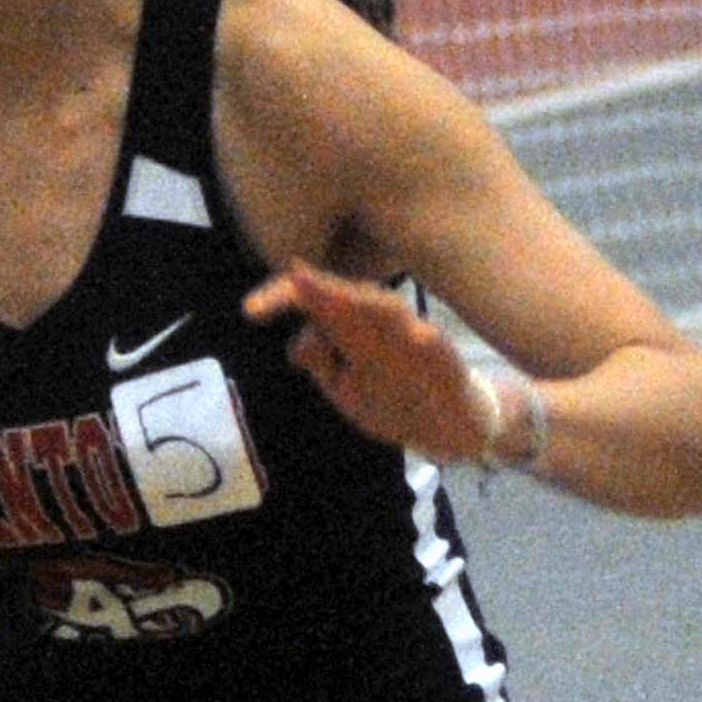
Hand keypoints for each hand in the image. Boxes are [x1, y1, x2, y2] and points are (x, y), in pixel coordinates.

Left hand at [244, 260, 495, 461]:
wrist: (449, 423)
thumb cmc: (391, 396)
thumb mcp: (344, 385)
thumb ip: (320, 360)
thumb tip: (298, 340)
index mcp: (352, 330)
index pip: (315, 307)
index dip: (285, 300)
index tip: (252, 309)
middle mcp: (381, 324)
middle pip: (347, 301)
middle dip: (320, 292)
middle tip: (293, 278)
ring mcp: (414, 337)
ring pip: (388, 314)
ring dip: (366, 301)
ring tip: (341, 293)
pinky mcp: (443, 355)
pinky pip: (431, 345)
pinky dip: (423, 338)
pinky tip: (416, 333)